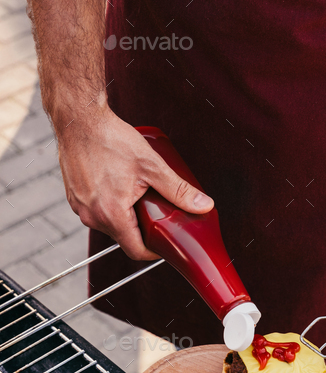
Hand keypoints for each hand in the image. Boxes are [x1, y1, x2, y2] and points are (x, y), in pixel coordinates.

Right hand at [57, 107, 213, 259]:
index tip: (165, 245)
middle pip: (124, 237)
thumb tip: (203, 204)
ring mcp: (80, 208)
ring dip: (126, 218)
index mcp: (112, 214)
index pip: (136, 250)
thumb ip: (178, 189)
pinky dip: (110, 208)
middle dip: (142, 231)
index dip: (154, 252)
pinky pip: (96, 212)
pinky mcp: (74, 198)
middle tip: (158, 216)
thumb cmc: (111, 139)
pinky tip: (121, 192)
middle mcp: (92, 216)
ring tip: (140, 200)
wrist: (79, 120)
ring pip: (109, 225)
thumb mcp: (151, 166)